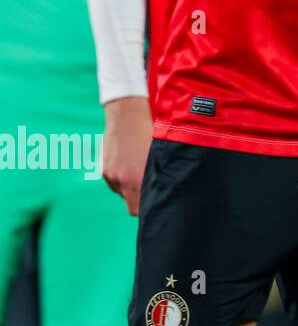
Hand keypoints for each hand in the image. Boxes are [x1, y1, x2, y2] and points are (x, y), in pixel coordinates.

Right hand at [102, 95, 151, 215]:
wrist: (127, 115)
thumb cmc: (150, 133)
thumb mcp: (158, 156)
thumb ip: (158, 176)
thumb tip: (164, 190)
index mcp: (139, 179)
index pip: (139, 210)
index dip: (148, 207)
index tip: (155, 201)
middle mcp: (123, 180)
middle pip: (131, 206)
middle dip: (139, 201)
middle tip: (149, 190)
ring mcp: (111, 175)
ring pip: (122, 193)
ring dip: (130, 188)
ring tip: (139, 169)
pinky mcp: (104, 169)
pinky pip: (114, 181)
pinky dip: (121, 177)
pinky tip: (129, 163)